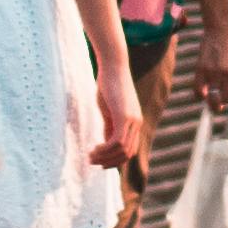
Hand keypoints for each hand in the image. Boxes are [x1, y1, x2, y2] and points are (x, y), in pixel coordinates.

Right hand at [93, 56, 141, 170]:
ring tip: (91, 156)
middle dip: (110, 161)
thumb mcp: (109, 110)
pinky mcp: (124, 117)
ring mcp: (132, 120)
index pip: (130, 150)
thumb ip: (110, 126)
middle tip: (93, 161)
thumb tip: (107, 143)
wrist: (113, 66)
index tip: (100, 161)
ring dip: (105, 157)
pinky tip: (95, 148)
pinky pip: (117, 141)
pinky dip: (105, 149)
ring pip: (122, 150)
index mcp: (135, 122)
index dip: (116, 160)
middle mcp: (137, 123)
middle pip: (127, 153)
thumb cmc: (108, 85)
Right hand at [199, 26, 227, 110]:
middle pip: (226, 99)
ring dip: (213, 96)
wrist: (224, 24)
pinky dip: (199, 95)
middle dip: (225, 99)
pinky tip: (202, 93)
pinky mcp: (201, 67)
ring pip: (212, 97)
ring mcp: (214, 71)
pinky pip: (198, 90)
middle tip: (222, 95)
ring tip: (214, 90)